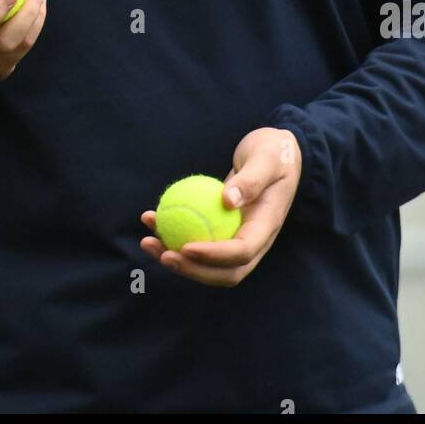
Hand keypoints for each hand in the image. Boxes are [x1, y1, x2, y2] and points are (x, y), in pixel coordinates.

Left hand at [139, 126, 302, 285]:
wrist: (276, 154)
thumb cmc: (274, 152)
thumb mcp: (267, 158)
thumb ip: (251, 178)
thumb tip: (227, 201)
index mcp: (267, 226)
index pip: (242, 253)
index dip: (214, 256)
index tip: (186, 247)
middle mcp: (253, 240)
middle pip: (224, 271)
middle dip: (193, 270)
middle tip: (164, 254)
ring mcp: (237, 237)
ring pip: (207, 263)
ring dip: (177, 258)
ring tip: (148, 241)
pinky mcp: (221, 230)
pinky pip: (197, 239)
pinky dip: (173, 235)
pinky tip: (150, 219)